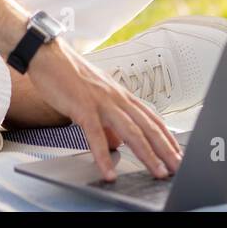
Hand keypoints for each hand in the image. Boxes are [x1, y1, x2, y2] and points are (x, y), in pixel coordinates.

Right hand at [26, 37, 182, 182]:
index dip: (167, 137)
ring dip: (147, 154)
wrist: (48, 55)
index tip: (178, 154)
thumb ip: (108, 121)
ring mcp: (101, 102)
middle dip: (166, 150)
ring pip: (131, 131)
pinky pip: (95, 135)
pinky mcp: (83, 107)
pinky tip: (109, 172)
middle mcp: (117, 98)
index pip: (152, 118)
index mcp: (121, 96)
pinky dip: (103, 156)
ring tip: (157, 172)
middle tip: (178, 168)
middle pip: (148, 127)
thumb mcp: (95, 98)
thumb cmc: (69, 76)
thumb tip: (116, 143)